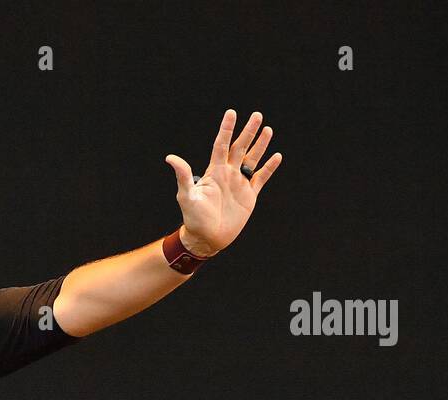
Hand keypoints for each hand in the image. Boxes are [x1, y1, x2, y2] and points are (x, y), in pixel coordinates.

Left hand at [165, 109, 281, 256]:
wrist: (207, 238)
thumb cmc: (193, 218)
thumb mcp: (187, 196)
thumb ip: (183, 176)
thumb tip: (170, 158)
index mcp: (214, 171)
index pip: (221, 145)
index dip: (226, 129)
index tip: (231, 113)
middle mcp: (228, 174)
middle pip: (240, 148)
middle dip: (248, 131)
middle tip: (257, 114)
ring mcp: (239, 184)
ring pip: (252, 159)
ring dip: (260, 145)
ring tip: (267, 129)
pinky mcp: (249, 195)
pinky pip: (261, 178)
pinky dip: (269, 168)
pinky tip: (277, 156)